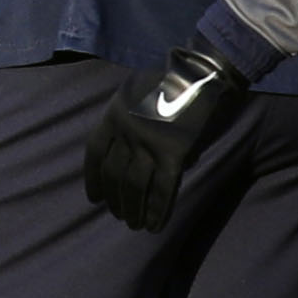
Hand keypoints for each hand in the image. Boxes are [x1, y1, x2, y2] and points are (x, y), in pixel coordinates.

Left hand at [84, 45, 246, 231]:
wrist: (204, 70)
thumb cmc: (172, 79)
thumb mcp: (137, 93)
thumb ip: (130, 122)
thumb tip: (134, 156)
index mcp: (114, 113)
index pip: (95, 154)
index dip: (93, 179)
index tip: (94, 198)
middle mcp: (127, 130)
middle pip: (113, 174)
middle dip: (114, 199)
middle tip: (119, 215)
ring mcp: (149, 142)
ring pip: (134, 186)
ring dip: (133, 209)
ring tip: (134, 224)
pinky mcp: (174, 153)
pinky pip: (162, 189)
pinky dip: (158, 211)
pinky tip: (154, 226)